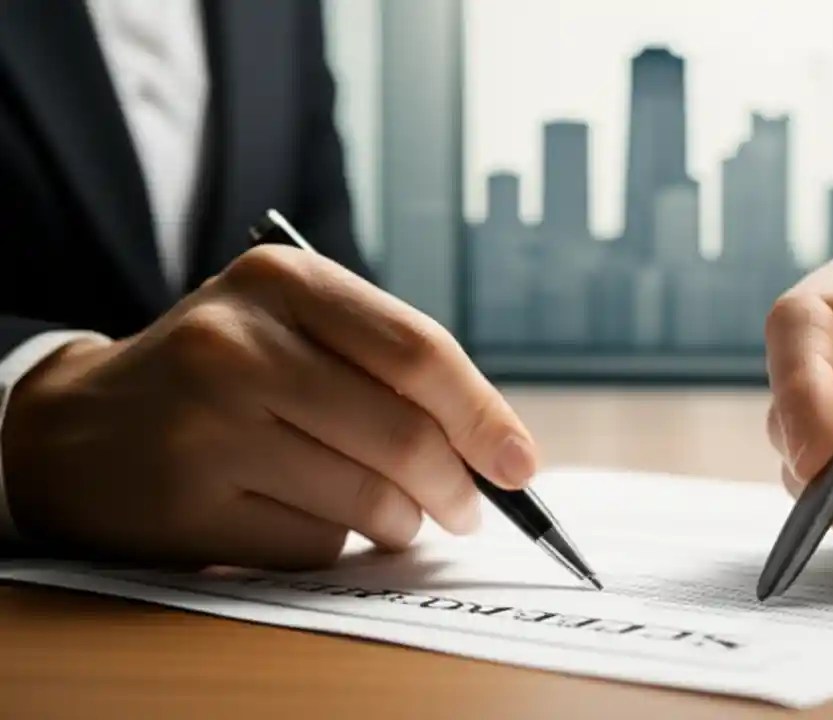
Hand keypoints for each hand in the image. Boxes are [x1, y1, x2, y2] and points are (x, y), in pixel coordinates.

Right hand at [2, 246, 537, 568]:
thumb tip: (500, 449)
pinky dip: (334, 545)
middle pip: (404, 435)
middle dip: (456, 487)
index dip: (484, 414)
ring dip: (401, 522)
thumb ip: (390, 366)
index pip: (420, 351)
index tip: (521, 464)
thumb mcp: (293, 327)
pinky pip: (313, 546)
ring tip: (393, 515)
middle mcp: (237, 344)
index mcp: (282, 282)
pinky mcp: (186, 504)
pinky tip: (303, 518)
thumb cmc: (220, 373)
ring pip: (367, 500)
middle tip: (467, 509)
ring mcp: (206, 426)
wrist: (80, 426)